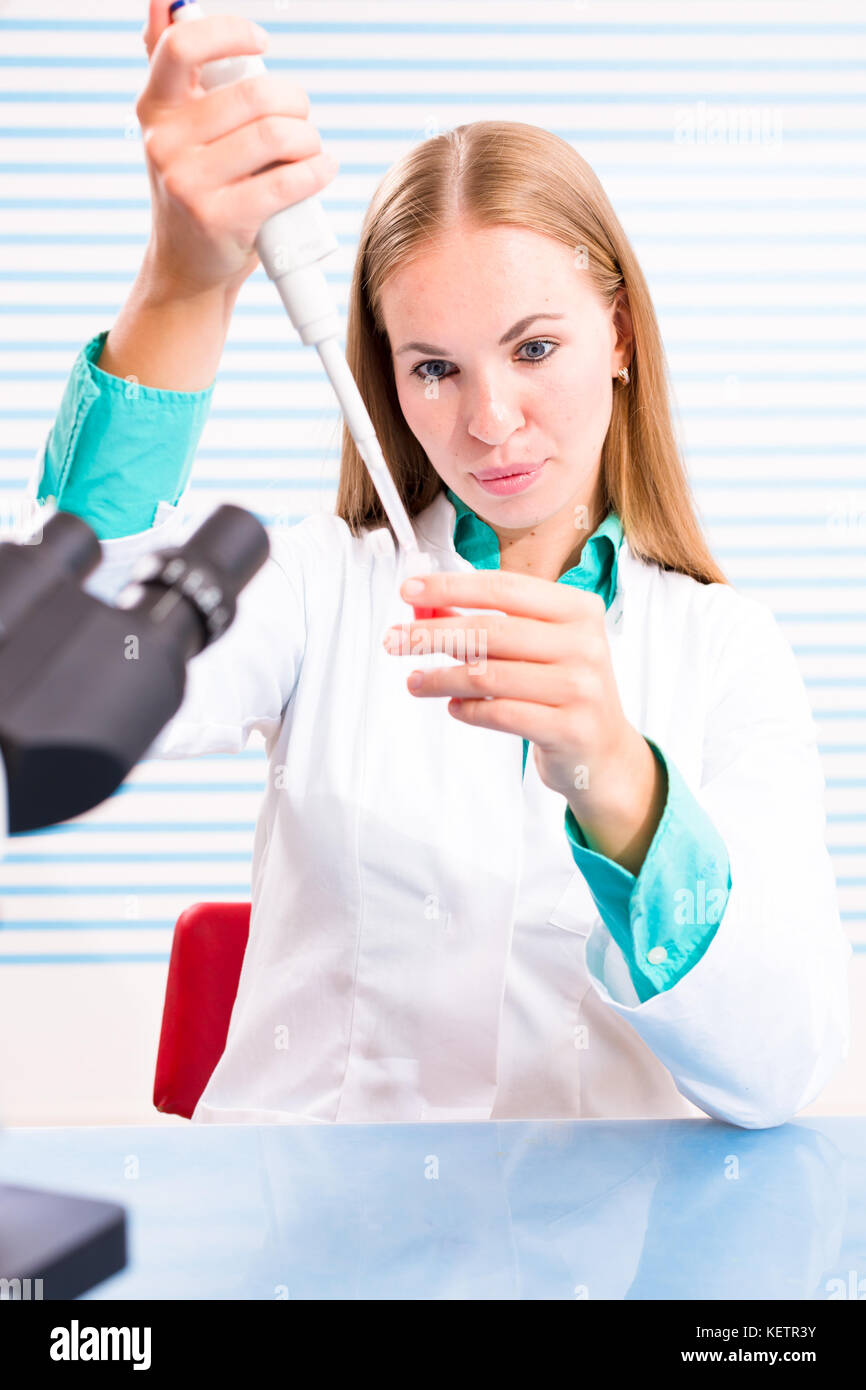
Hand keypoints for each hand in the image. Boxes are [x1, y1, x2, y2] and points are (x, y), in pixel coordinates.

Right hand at [137, 0, 338, 295]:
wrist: (189, 269)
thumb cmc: (198, 189)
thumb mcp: (178, 130)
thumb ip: (175, 69)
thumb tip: (166, 0)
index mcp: (155, 109)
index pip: (184, 45)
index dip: (231, 33)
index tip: (262, 44)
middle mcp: (164, 143)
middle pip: (254, 94)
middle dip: (294, 102)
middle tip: (301, 118)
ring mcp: (188, 183)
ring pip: (277, 135)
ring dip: (310, 139)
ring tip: (310, 150)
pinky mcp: (219, 219)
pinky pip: (288, 180)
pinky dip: (318, 171)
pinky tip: (322, 170)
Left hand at [385, 568, 666, 873]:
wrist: (604, 753)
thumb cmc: (562, 690)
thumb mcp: (538, 647)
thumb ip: (490, 625)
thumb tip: (425, 608)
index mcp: (579, 609)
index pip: (504, 588)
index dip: (451, 587)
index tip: (407, 591)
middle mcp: (585, 644)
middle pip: (490, 630)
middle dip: (433, 634)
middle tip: (394, 640)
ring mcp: (581, 687)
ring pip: (488, 675)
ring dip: (440, 677)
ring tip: (414, 681)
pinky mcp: (570, 728)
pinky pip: (499, 713)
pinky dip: (466, 710)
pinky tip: (451, 707)